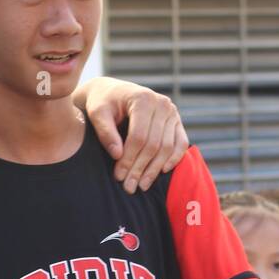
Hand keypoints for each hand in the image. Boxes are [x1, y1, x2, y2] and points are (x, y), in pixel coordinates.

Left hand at [82, 78, 187, 192]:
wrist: (112, 92)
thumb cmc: (102, 103)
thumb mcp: (97, 113)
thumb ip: (105, 132)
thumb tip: (117, 155)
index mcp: (142, 99)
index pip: (138, 136)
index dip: (129, 159)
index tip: (118, 176)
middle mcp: (162, 104)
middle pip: (154, 144)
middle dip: (140, 168)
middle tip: (129, 187)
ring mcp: (172, 112)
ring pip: (168, 147)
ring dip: (155, 169)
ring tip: (141, 185)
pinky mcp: (176, 120)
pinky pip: (181, 143)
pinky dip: (174, 158)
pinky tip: (162, 171)